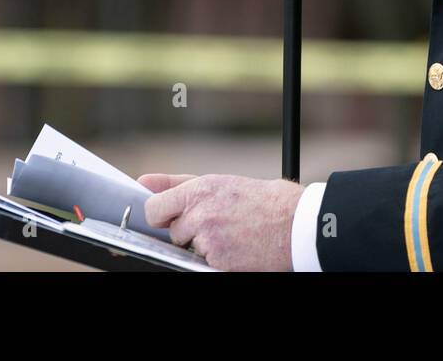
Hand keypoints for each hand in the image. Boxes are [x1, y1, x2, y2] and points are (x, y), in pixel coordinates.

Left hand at [140, 173, 305, 271]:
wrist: (299, 224)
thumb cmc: (265, 200)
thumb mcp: (222, 182)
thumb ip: (178, 184)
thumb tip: (143, 180)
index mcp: (200, 189)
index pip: (154, 208)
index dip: (163, 215)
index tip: (175, 216)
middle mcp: (200, 214)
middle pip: (174, 231)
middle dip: (192, 230)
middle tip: (221, 222)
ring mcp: (208, 240)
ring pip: (191, 248)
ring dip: (206, 245)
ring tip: (234, 233)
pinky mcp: (218, 262)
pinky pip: (206, 262)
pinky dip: (220, 258)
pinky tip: (239, 246)